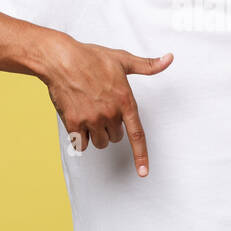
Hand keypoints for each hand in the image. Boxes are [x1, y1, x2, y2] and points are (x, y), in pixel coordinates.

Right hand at [40, 35, 172, 175]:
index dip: (141, 156)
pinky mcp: (74, 123)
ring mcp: (92, 119)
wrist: (61, 60)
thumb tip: (170, 58)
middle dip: (111, 128)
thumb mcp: (122, 59)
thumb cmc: (91, 57)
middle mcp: (110, 113)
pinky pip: (81, 144)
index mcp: (125, 100)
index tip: (143, 172)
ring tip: (89, 113)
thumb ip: (148, 65)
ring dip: (96, 134)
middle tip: (102, 109)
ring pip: (100, 142)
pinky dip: (80, 138)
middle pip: (116, 138)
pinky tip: (77, 120)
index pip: (137, 134)